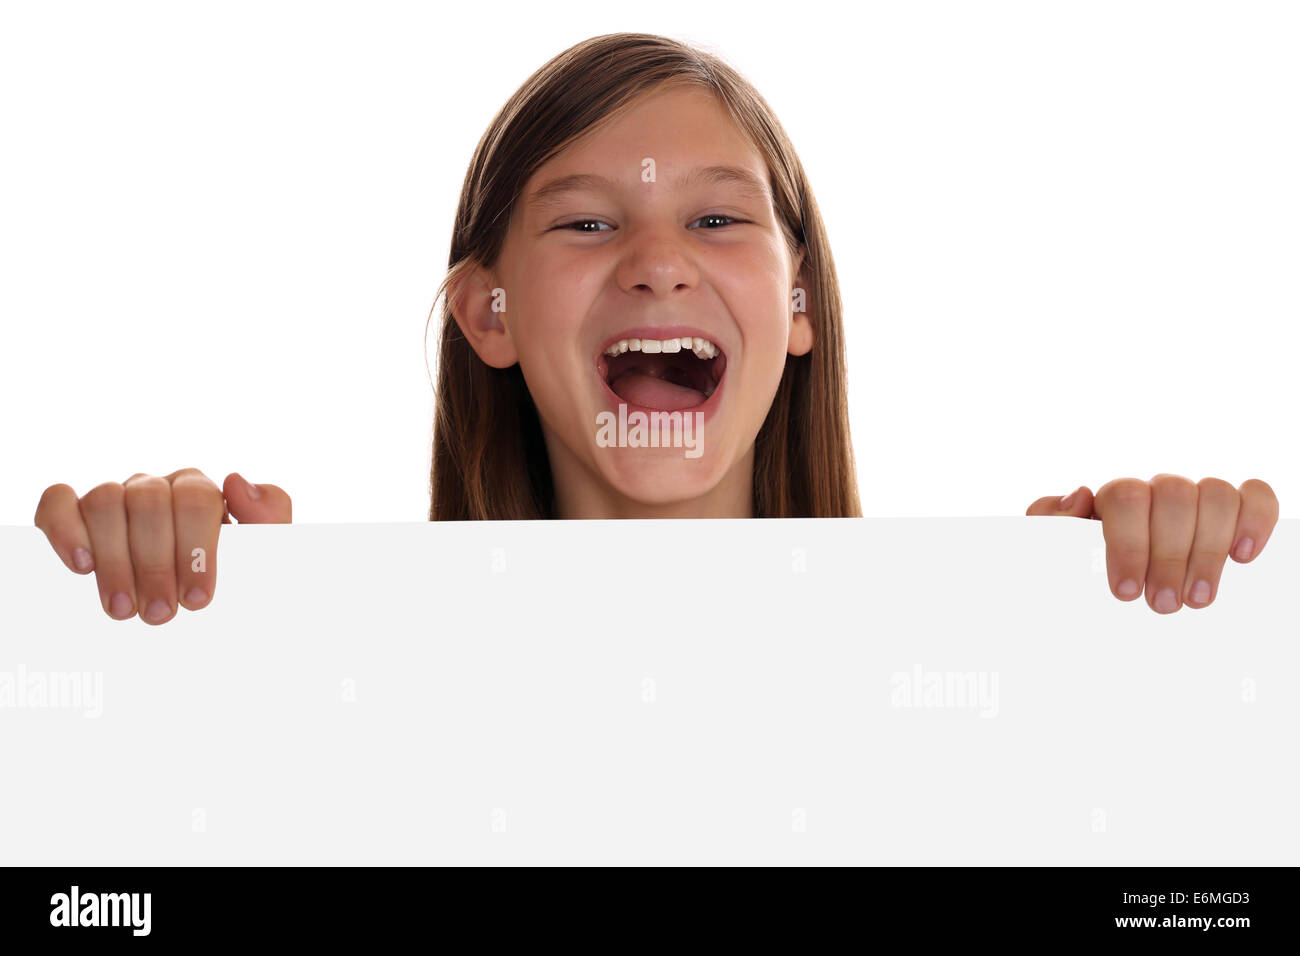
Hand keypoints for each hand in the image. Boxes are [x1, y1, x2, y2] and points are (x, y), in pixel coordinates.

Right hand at [34, 469, 291, 624]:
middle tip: (161, 615)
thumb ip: (269, 518)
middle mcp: (157, 489)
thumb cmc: (237, 593)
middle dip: (155, 563)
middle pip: (149, 500)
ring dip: (114, 560)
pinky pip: (58, 503)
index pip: (196, 498)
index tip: (199, 598)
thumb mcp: (267, 561)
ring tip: (124, 610)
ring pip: (104, 501)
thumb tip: (234, 481)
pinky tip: (81, 566)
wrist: (206, 636)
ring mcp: (114, 500)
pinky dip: (64, 528)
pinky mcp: (72, 517)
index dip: (195, 547)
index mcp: (203, 494)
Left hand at [1026, 474, 1277, 612]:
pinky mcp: (1232, 517)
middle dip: (1170, 555)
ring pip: (1214, 494)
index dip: (1129, 543)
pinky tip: (1242, 557)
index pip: (1126, 497)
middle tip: (1161, 605)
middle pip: (1174, 495)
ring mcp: (1194, 503)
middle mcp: (1155, 494)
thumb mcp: (1046, 557)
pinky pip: (1253, 496)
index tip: (1124, 592)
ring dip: (1209, 550)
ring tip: (1196, 599)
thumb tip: (1081, 496)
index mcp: (1110, 500)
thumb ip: (1048, 524)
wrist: (1094, 617)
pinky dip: (1255, 519)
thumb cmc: (1073, 583)